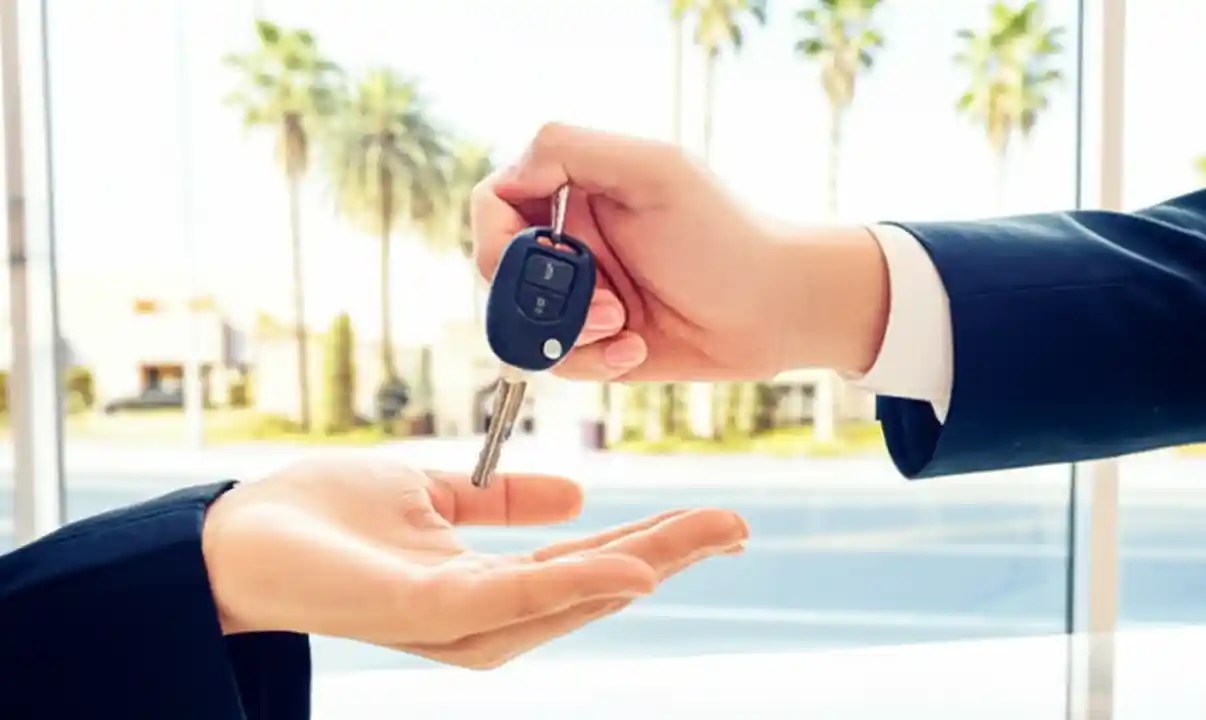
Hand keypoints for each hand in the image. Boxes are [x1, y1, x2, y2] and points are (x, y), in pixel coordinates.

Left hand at [201, 456, 745, 669]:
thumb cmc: (323, 517)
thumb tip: (580, 493)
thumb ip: (502, 500)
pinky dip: (583, 582)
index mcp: (491, 584)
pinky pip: (520, 595)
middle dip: (673, 556)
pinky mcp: (434, 611)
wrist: (239, 535)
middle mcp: (488, 615)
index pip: (590, 560)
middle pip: (600, 585)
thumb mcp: (433, 493)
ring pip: (577, 593)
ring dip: (650, 562)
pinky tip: (636, 566)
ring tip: (715, 533)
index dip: (656, 541)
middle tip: (740, 526)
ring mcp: (464, 620)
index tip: (717, 520)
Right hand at [471, 123, 888, 381]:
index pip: (494, 202)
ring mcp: (583, 296)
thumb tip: (509, 176)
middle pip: (498, 272)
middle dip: (538, 296)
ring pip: (523, 326)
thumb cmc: (724, 236)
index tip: (521, 258)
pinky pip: (561, 363)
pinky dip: (595, 360)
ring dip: (570, 332)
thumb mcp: (653, 171)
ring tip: (622, 325)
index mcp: (576, 190)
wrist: (776, 309)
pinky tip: (637, 348)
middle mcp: (572, 242)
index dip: (492, 234)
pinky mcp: (598, 344)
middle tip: (596, 301)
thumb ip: (570, 150)